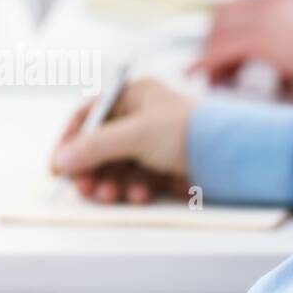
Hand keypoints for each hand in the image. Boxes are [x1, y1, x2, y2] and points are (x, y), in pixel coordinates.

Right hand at [51, 78, 194, 203]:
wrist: (235, 156)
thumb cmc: (190, 130)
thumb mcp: (136, 134)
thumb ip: (95, 146)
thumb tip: (61, 159)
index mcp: (133, 96)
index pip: (89, 115)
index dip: (70, 139)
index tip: (58, 165)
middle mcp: (140, 118)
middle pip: (99, 146)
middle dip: (91, 169)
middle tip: (84, 189)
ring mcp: (152, 144)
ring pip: (116, 167)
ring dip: (110, 183)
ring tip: (111, 196)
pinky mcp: (163, 167)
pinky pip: (135, 180)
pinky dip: (132, 189)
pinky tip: (140, 196)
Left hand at [191, 0, 292, 84]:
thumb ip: (290, 29)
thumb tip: (276, 53)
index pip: (239, 5)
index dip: (226, 28)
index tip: (222, 48)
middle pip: (222, 16)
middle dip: (214, 39)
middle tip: (213, 65)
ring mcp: (261, 17)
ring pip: (219, 34)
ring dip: (211, 55)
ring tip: (211, 77)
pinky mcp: (259, 38)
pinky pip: (221, 51)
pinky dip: (209, 64)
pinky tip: (204, 78)